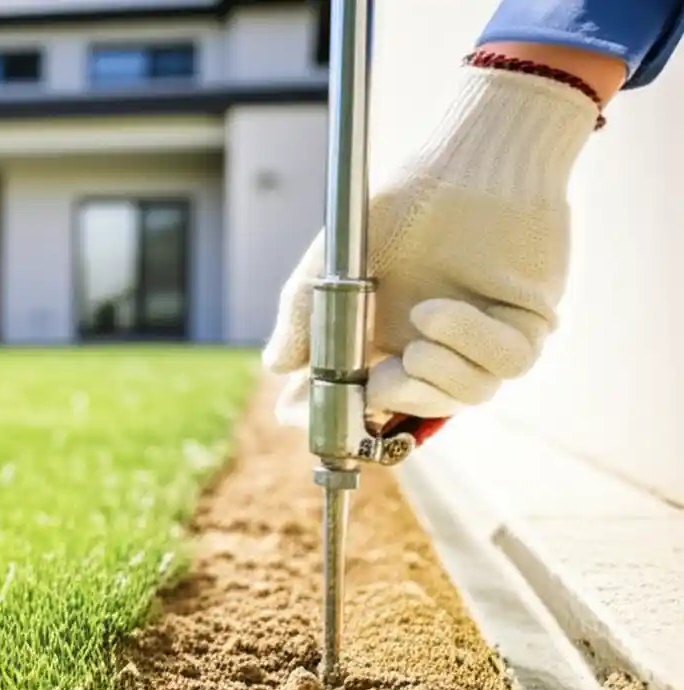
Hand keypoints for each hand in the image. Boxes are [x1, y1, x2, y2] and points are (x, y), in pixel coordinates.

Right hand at [264, 69, 597, 422]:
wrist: (468, 161)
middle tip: (374, 381)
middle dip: (393, 403)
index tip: (301, 417)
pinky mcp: (525, 324)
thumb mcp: (339, 263)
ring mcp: (482, 338)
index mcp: (389, 337)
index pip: (363, 396)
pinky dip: (471, 344)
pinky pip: (506, 364)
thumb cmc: (404, 203)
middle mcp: (436, 345)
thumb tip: (275, 365)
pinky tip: (443, 311)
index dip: (337, 416)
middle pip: (417, 408)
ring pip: (466, 396)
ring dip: (437, 374)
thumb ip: (304, 313)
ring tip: (421, 328)